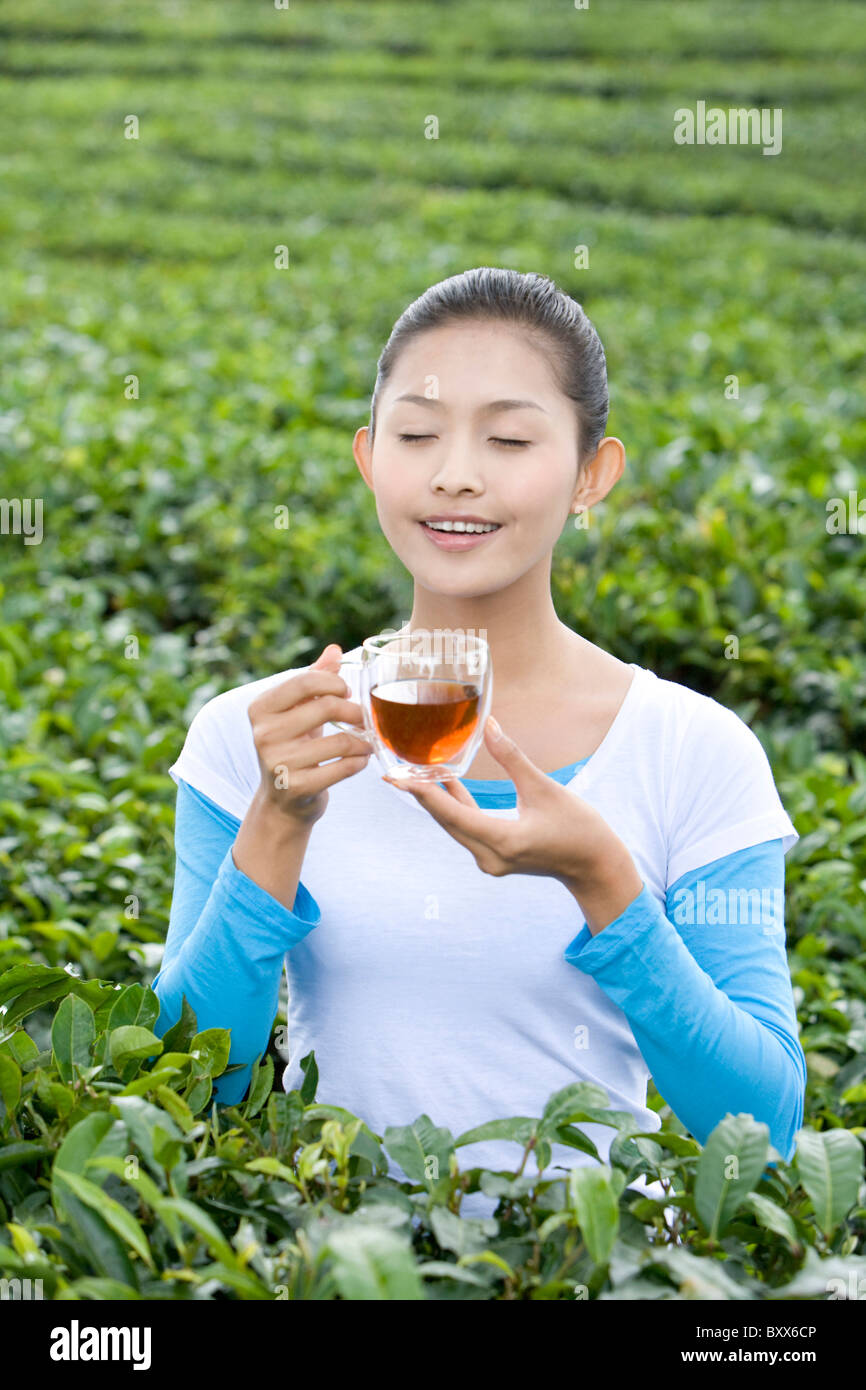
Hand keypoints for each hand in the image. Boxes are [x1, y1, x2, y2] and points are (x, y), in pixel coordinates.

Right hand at [247, 643, 370, 829]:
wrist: (282, 800)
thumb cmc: (294, 745)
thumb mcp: (298, 711)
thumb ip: (314, 679)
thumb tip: (334, 650)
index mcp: (260, 709)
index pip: (304, 682)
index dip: (334, 682)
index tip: (347, 691)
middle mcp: (264, 734)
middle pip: (327, 707)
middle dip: (355, 711)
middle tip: (364, 718)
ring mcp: (278, 763)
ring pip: (340, 742)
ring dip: (363, 741)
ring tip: (368, 741)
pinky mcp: (297, 787)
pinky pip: (343, 768)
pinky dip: (359, 762)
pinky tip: (360, 760)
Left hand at [384, 716, 643, 931]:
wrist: (595, 867)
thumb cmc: (578, 828)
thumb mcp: (545, 788)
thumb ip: (512, 757)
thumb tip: (489, 725)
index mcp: (502, 840)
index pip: (451, 814)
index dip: (421, 794)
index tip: (395, 779)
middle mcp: (490, 856)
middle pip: (446, 820)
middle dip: (421, 794)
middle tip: (394, 770)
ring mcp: (491, 860)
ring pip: (454, 825)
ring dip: (437, 800)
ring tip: (414, 772)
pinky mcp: (495, 856)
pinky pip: (466, 829)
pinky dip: (455, 807)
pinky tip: (446, 784)